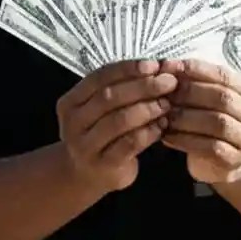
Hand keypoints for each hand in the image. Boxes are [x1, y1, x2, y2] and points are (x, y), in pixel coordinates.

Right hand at [56, 60, 177, 193]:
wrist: (84, 175)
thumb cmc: (99, 134)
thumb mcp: (100, 110)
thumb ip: (121, 88)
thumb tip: (160, 66)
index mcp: (71, 101)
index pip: (100, 77)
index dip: (128, 69)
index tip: (155, 64)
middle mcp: (74, 122)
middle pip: (109, 97)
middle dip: (143, 86)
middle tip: (169, 82)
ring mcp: (86, 146)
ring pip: (119, 120)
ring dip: (147, 109)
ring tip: (167, 104)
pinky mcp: (103, 165)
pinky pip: (129, 144)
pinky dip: (149, 132)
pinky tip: (162, 126)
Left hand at [159, 59, 240, 183]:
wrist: (227, 164)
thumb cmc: (216, 126)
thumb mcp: (213, 101)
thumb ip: (199, 83)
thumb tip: (169, 65)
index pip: (225, 76)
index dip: (197, 70)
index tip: (171, 67)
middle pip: (222, 97)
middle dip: (190, 92)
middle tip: (164, 92)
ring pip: (217, 122)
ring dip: (186, 116)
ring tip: (164, 114)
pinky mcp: (235, 161)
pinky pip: (209, 146)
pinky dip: (184, 139)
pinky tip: (167, 135)